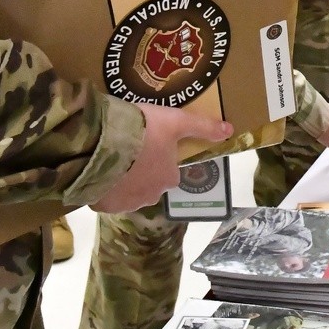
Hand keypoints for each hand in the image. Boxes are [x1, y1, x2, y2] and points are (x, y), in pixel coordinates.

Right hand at [94, 104, 234, 213]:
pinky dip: (103, 188)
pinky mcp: (103, 206)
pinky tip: (97, 170)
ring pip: (127, 192)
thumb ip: (202, 127)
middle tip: (126, 147)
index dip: (158, 157)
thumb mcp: (175, 122)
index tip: (146, 143)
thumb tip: (230, 130)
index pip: (168, 171)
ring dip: (121, 180)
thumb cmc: (143, 131)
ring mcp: (126, 203)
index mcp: (169, 178)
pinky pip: (106, 198)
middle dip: (139, 170)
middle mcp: (151, 196)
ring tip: (109, 156)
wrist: (102, 144)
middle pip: (148, 183)